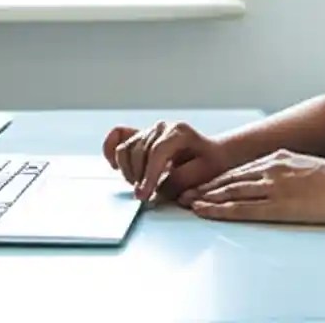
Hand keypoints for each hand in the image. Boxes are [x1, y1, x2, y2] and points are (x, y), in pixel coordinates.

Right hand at [101, 121, 232, 202]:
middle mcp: (162, 127)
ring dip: (128, 170)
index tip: (143, 195)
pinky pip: (118, 135)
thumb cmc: (210, 164)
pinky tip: (115, 166)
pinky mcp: (141, 135)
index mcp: (179, 132)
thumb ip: (178, 181)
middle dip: (138, 177)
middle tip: (143, 195)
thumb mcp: (201, 174)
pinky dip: (111, 149)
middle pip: (139, 151)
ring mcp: (150, 130)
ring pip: (126, 147)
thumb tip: (155, 188)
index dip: (148, 175)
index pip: (157, 152)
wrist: (213, 154)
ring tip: (138, 185)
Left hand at [183, 149, 324, 227]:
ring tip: (187, 201)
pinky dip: (219, 209)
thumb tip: (276, 176)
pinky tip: (205, 210)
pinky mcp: (278, 205)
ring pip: (230, 191)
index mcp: (280, 158)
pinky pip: (241, 208)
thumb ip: (288, 170)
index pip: (242, 168)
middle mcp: (272, 168)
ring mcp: (273, 186)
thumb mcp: (308, 167)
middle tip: (185, 190)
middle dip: (205, 185)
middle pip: (230, 178)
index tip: (204, 181)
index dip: (220, 177)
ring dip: (206, 197)